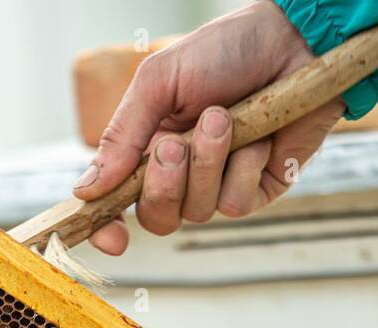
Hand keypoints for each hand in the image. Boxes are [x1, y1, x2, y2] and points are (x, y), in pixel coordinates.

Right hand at [74, 1, 341, 253]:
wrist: (291, 40)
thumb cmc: (224, 51)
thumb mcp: (159, 82)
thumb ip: (121, 135)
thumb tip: (86, 190)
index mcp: (148, 150)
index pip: (119, 205)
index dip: (109, 227)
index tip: (111, 236)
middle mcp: (182, 176)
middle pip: (157, 218)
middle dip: (163, 184)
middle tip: (176, 143)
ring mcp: (221, 185)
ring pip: (198, 212)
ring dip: (208, 162)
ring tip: (226, 117)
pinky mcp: (258, 189)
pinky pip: (236, 204)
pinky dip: (244, 167)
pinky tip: (258, 135)